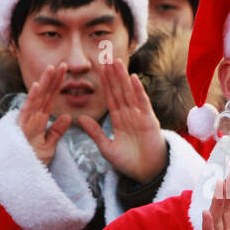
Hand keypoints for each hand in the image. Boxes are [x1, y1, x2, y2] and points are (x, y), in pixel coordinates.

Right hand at [15, 64, 71, 166]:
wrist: (21, 178)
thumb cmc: (33, 162)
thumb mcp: (50, 146)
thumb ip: (57, 131)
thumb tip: (67, 116)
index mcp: (40, 120)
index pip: (50, 98)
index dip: (57, 84)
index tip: (66, 71)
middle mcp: (32, 118)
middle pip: (44, 95)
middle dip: (53, 79)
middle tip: (63, 64)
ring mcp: (26, 122)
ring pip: (36, 98)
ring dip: (44, 83)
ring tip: (52, 68)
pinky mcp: (21, 128)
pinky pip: (27, 110)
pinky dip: (32, 98)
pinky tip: (37, 85)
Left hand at [76, 60, 167, 184]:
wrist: (146, 173)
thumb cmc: (128, 162)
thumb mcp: (106, 148)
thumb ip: (95, 132)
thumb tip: (80, 118)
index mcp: (119, 119)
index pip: (110, 96)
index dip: (105, 82)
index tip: (99, 67)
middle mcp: (130, 114)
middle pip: (119, 90)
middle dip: (112, 74)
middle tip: (106, 55)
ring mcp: (140, 116)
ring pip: (129, 92)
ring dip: (123, 77)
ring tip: (116, 60)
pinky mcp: (149, 120)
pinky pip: (142, 103)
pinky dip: (138, 90)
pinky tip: (133, 78)